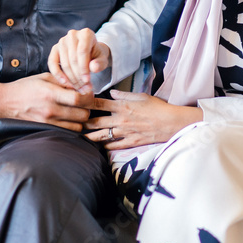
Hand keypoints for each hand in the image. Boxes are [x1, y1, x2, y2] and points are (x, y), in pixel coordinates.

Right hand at [0, 73, 91, 131]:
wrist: (5, 102)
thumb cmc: (25, 87)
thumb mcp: (44, 77)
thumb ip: (64, 80)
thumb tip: (82, 85)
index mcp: (51, 93)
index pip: (79, 99)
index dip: (89, 96)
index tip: (89, 93)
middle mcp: (51, 109)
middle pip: (82, 114)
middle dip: (88, 108)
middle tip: (85, 102)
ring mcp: (48, 121)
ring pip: (78, 126)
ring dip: (81, 119)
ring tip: (77, 111)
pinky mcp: (46, 129)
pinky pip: (67, 131)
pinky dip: (72, 126)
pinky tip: (69, 118)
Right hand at [48, 29, 110, 94]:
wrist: (90, 53)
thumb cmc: (96, 56)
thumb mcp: (102, 59)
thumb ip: (100, 64)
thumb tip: (93, 67)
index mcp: (86, 34)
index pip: (82, 51)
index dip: (84, 68)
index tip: (87, 81)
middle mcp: (72, 34)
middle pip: (73, 59)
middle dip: (78, 76)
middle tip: (83, 88)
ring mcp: (62, 41)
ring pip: (64, 63)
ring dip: (71, 78)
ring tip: (78, 88)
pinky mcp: (54, 48)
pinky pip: (52, 63)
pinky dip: (57, 74)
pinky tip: (64, 83)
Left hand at [81, 90, 202, 148]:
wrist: (171, 123)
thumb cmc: (158, 108)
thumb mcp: (141, 96)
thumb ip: (124, 95)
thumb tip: (112, 94)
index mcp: (123, 106)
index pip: (99, 104)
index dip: (85, 103)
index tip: (75, 102)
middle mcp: (121, 120)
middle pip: (96, 122)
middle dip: (82, 123)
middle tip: (71, 123)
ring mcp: (125, 132)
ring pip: (102, 136)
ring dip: (89, 137)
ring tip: (78, 138)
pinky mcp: (130, 142)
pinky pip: (114, 146)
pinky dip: (104, 147)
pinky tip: (96, 148)